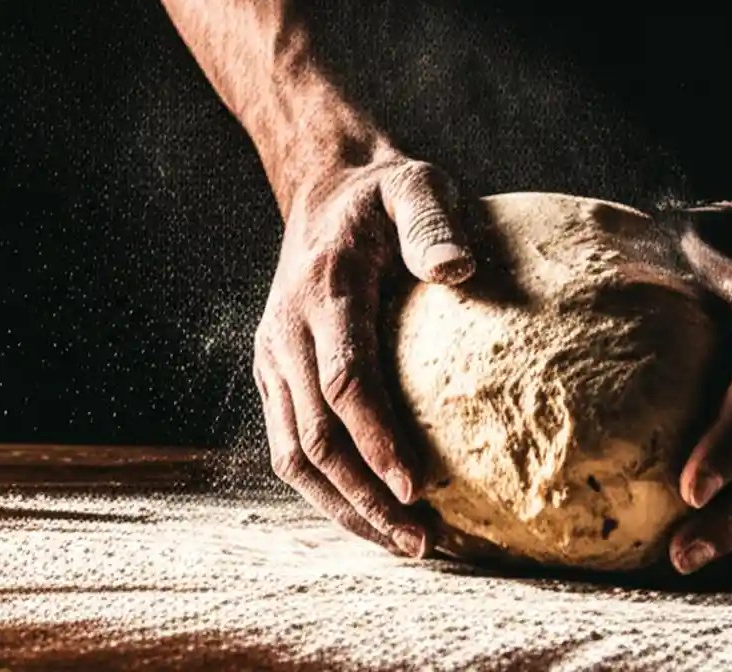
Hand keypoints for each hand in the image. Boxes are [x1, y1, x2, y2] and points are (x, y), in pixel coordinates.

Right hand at [252, 152, 474, 557]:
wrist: (323, 190)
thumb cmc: (384, 197)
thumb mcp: (415, 186)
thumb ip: (433, 225)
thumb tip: (459, 272)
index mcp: (322, 292)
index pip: (342, 380)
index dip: (376, 438)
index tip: (416, 486)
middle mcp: (285, 333)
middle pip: (314, 437)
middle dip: (364, 497)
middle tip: (421, 541)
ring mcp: (272, 358)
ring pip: (294, 455)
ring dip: (343, 507)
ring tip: (401, 544)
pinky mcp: (273, 375)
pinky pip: (290, 445)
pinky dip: (327, 489)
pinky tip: (371, 512)